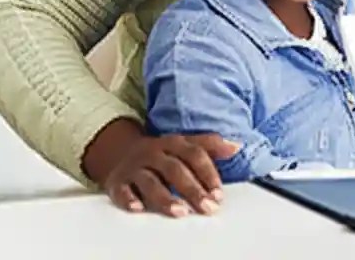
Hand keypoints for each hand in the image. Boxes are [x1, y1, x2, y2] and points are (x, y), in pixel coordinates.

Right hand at [87, 120, 238, 216]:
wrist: (120, 152)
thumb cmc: (161, 153)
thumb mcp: (185, 144)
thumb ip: (211, 145)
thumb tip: (236, 146)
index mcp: (173, 143)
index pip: (194, 155)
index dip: (208, 174)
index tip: (218, 193)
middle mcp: (154, 154)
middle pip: (174, 170)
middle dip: (192, 189)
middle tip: (207, 207)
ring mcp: (135, 167)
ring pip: (150, 181)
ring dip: (165, 197)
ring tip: (180, 211)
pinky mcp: (118, 182)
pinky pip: (122, 190)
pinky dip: (129, 199)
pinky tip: (138, 208)